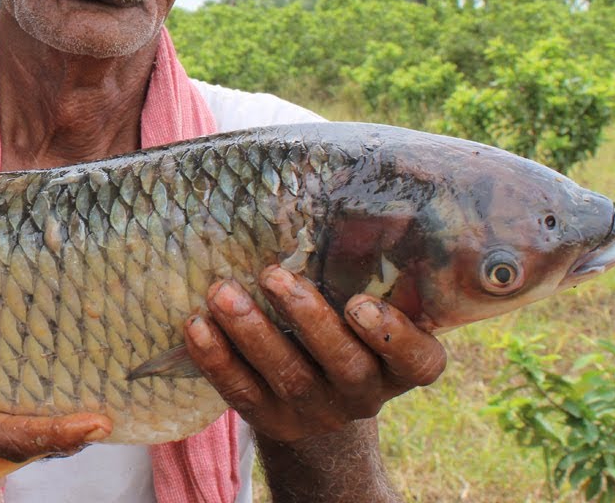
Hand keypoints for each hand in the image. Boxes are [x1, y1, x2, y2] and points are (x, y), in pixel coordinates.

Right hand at [0, 290, 111, 476]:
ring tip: (109, 382)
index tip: (96, 422)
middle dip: (76, 426)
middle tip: (122, 392)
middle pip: (33, 442)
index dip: (54, 433)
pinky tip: (66, 380)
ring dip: (64, 417)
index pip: (8, 438)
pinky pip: (13, 423)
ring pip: (27, 435)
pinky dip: (42, 410)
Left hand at [185, 266, 445, 442]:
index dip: (392, 336)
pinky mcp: (272, 420)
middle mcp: (365, 393)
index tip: (359, 303)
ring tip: (223, 292)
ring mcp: (317, 411)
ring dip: (253, 332)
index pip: (416, 360)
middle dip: (307, 319)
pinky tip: (197, 325)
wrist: (316, 393)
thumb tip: (351, 194)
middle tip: (272, 274)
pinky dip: (218, 359)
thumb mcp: (367, 302)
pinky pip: (243, 393)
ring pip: (289, 378)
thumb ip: (364, 269)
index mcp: (401, 364)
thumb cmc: (346, 324)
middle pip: (344, 365)